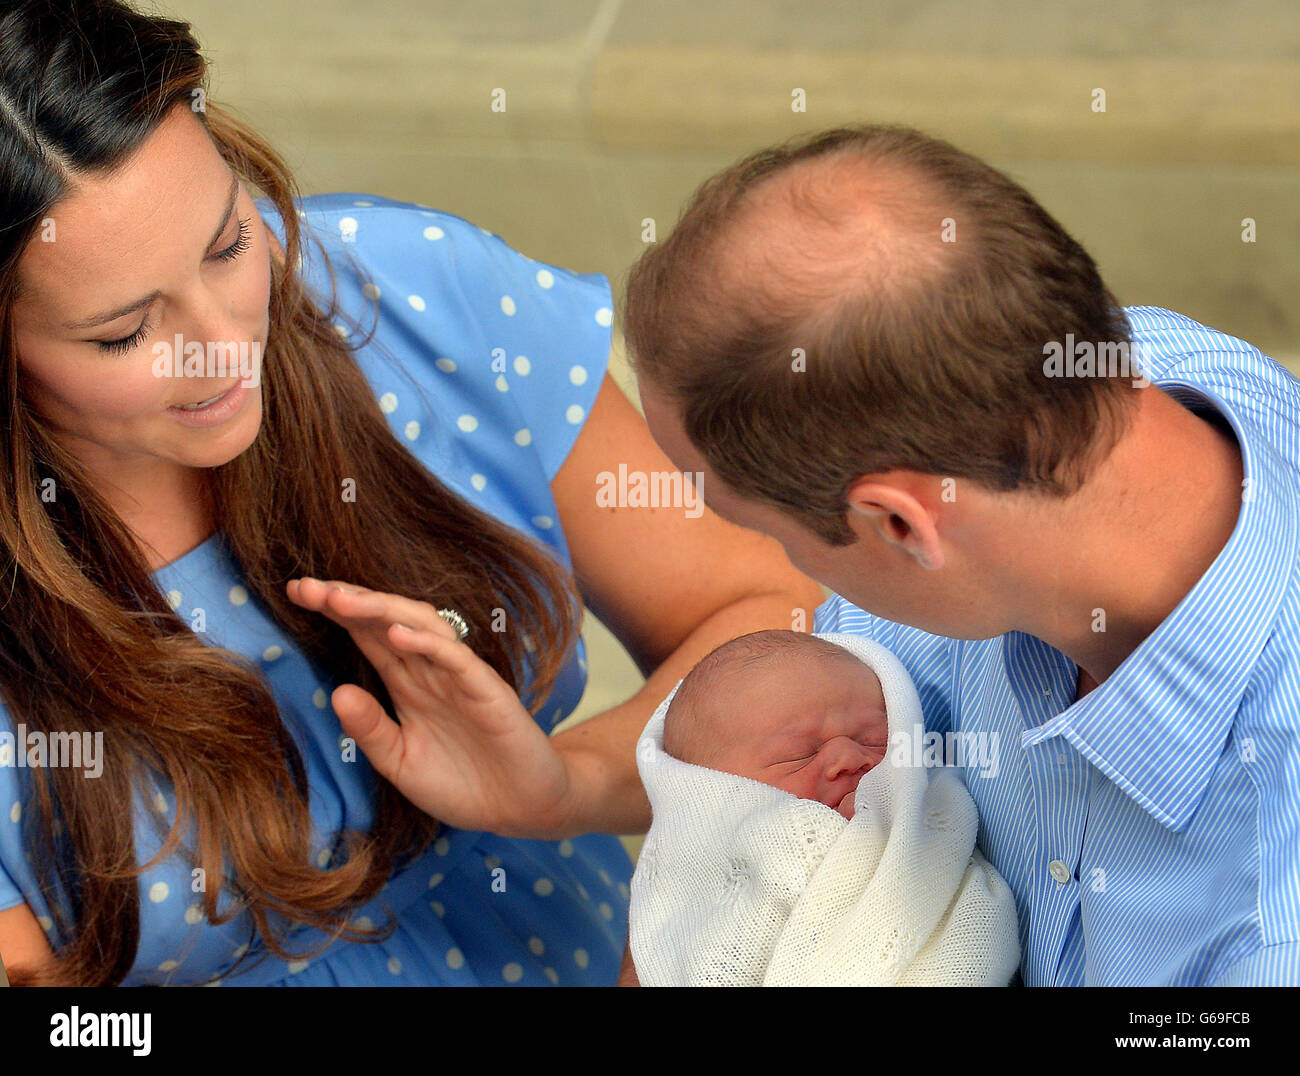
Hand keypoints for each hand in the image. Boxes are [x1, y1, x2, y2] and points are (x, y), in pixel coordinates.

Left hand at [285, 578, 573, 837]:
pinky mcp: (487, 690)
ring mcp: (459, 676)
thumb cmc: (461, 784)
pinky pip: (456, 658)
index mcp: (406, 683)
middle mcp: (430, 670)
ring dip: (381, 609)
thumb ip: (370, 730)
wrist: (520, 808)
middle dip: (347, 600)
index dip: (334, 611)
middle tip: (305, 586)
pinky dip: (428, 642)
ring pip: (420, 626)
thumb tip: (334, 691)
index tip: (295, 593)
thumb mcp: (400, 762)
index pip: (366, 635)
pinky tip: (396, 634)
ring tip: (341, 599)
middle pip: (386, 621)